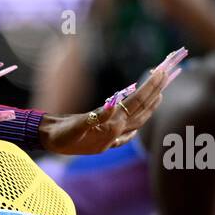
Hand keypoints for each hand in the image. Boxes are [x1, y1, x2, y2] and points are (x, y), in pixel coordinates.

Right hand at [38, 47, 187, 153]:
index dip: (149, 87)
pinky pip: (127, 132)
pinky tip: (139, 123)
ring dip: (151, 105)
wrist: (47, 143)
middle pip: (142, 110)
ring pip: (138, 120)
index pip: (136, 103)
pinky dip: (136, 124)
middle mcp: (115, 133)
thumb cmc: (59, 135)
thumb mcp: (74, 126)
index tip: (160, 71)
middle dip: (155, 91)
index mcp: (111, 128)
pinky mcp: (105, 139)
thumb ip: (93, 118)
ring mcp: (112, 138)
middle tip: (167, 74)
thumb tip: (112, 105)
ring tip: (161, 93)